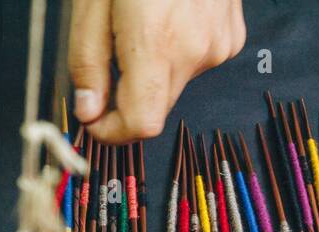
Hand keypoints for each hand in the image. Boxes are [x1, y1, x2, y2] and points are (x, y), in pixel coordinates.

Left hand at [70, 0, 245, 142]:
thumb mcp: (93, 4)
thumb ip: (88, 61)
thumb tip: (87, 109)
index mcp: (157, 44)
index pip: (141, 124)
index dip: (113, 131)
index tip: (94, 119)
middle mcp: (195, 51)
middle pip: (155, 106)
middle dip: (126, 95)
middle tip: (108, 58)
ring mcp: (219, 45)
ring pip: (173, 83)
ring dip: (151, 69)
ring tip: (142, 22)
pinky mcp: (231, 36)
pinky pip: (195, 61)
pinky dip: (175, 50)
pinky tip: (168, 16)